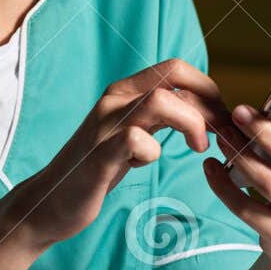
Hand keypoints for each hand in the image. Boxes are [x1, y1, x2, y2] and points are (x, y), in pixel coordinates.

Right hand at [5, 58, 245, 250]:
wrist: (51, 202)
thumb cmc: (98, 170)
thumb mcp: (133, 135)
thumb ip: (159, 118)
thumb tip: (202, 110)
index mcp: (124, 91)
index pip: (175, 68)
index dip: (207, 88)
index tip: (219, 119)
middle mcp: (115, 99)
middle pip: (173, 73)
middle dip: (208, 102)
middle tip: (219, 133)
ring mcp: (105, 125)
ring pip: (161, 101)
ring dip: (191, 122)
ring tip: (198, 148)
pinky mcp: (99, 155)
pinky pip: (137, 139)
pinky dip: (153, 152)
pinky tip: (147, 164)